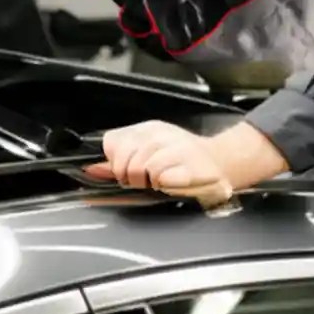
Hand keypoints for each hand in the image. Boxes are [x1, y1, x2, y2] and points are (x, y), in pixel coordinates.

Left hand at [83, 120, 289, 207]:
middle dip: (131, 177)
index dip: (115, 161)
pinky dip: (166, 184)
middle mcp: (159, 133)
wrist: (223, 163)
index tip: (126, 169)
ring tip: (163, 180)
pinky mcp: (190, 163)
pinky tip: (176, 180)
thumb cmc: (183, 163)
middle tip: (147, 179)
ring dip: (151, 182)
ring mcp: (175, 146)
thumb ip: (119, 162)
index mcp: (147, 129)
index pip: (112, 142)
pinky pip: (163, 178)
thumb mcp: (148, 156)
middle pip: (123, 160)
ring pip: (142, 169)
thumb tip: (91, 170)